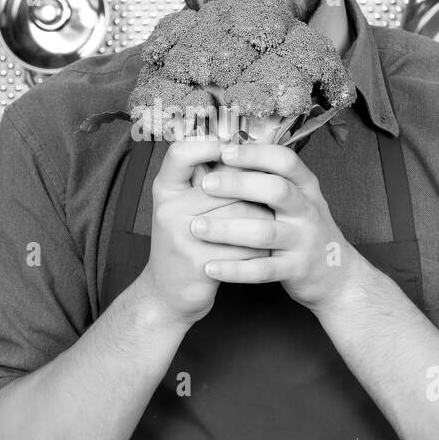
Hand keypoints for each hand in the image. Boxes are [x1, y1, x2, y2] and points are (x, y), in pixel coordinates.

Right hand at [136, 139, 273, 326]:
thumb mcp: (181, 207)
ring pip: (242, 214)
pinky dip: (261, 248)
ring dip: (264, 219)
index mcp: (164, 190)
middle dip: (254, 191)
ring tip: (273, 223)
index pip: (181, 153)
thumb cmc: (183, 243)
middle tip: (272, 196)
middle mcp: (169, 210)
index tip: (232, 151)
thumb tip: (242, 150)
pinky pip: (245, 246)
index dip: (209, 146)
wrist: (167, 294)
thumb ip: (202, 181)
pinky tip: (266, 249)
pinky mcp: (199, 263)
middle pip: (227, 184)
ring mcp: (182, 237)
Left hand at [190, 142, 359, 312]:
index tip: (224, 151)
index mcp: (306, 188)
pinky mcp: (296, 270)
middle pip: (276, 190)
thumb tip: (226, 154)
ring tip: (196, 227)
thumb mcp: (299, 200)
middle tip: (205, 184)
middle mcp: (307, 211)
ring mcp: (304, 241)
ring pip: (265, 233)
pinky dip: (235, 269)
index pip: (285, 161)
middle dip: (238, 185)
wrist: (338, 276)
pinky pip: (262, 270)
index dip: (255, 154)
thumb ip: (270, 179)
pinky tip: (210, 266)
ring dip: (228, 229)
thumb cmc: (305, 231)